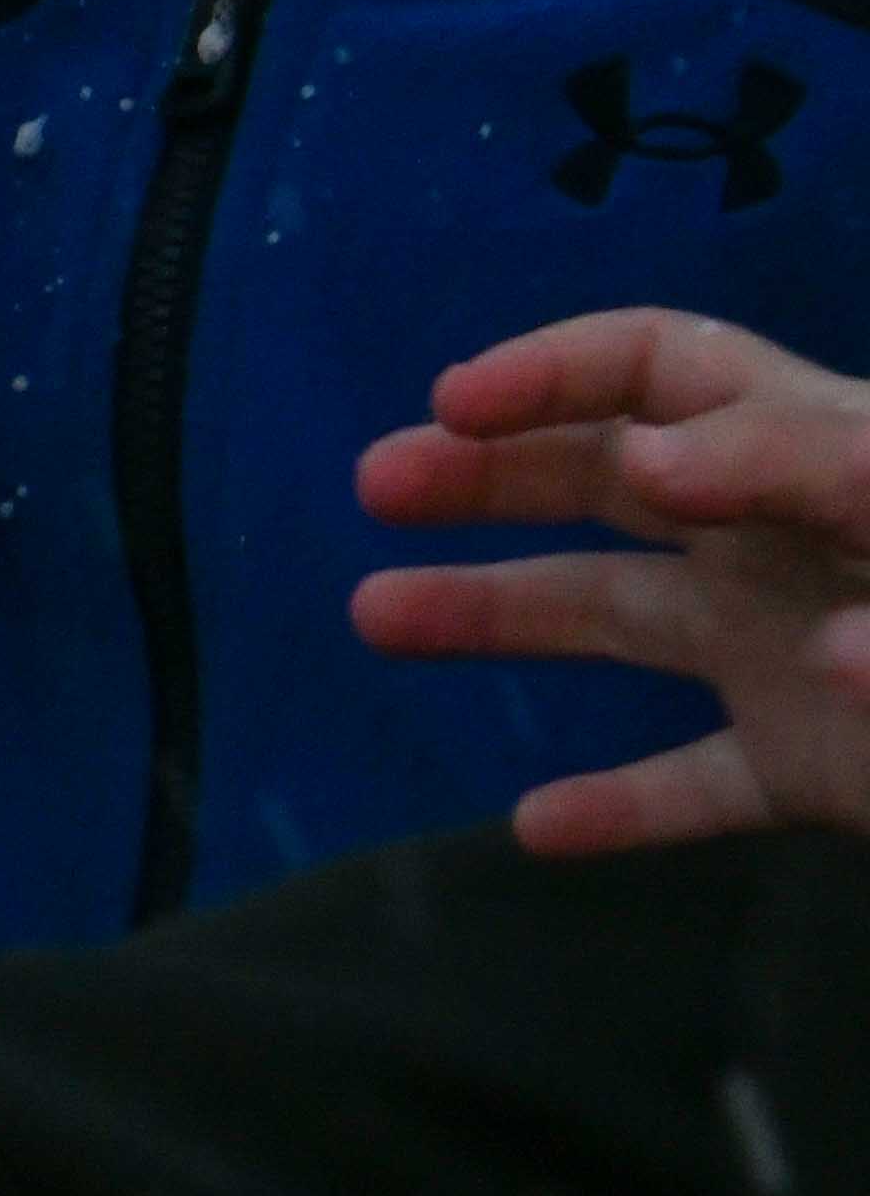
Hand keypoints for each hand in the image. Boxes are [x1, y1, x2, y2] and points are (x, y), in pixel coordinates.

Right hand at [356, 310, 869, 848]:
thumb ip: (810, 471)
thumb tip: (649, 469)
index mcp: (821, 449)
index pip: (663, 368)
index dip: (553, 373)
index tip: (454, 408)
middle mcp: (782, 541)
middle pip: (610, 480)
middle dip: (489, 473)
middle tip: (379, 484)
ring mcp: (787, 654)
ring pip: (619, 619)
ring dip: (496, 613)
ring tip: (374, 616)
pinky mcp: (811, 769)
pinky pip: (698, 784)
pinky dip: (618, 808)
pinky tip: (536, 827)